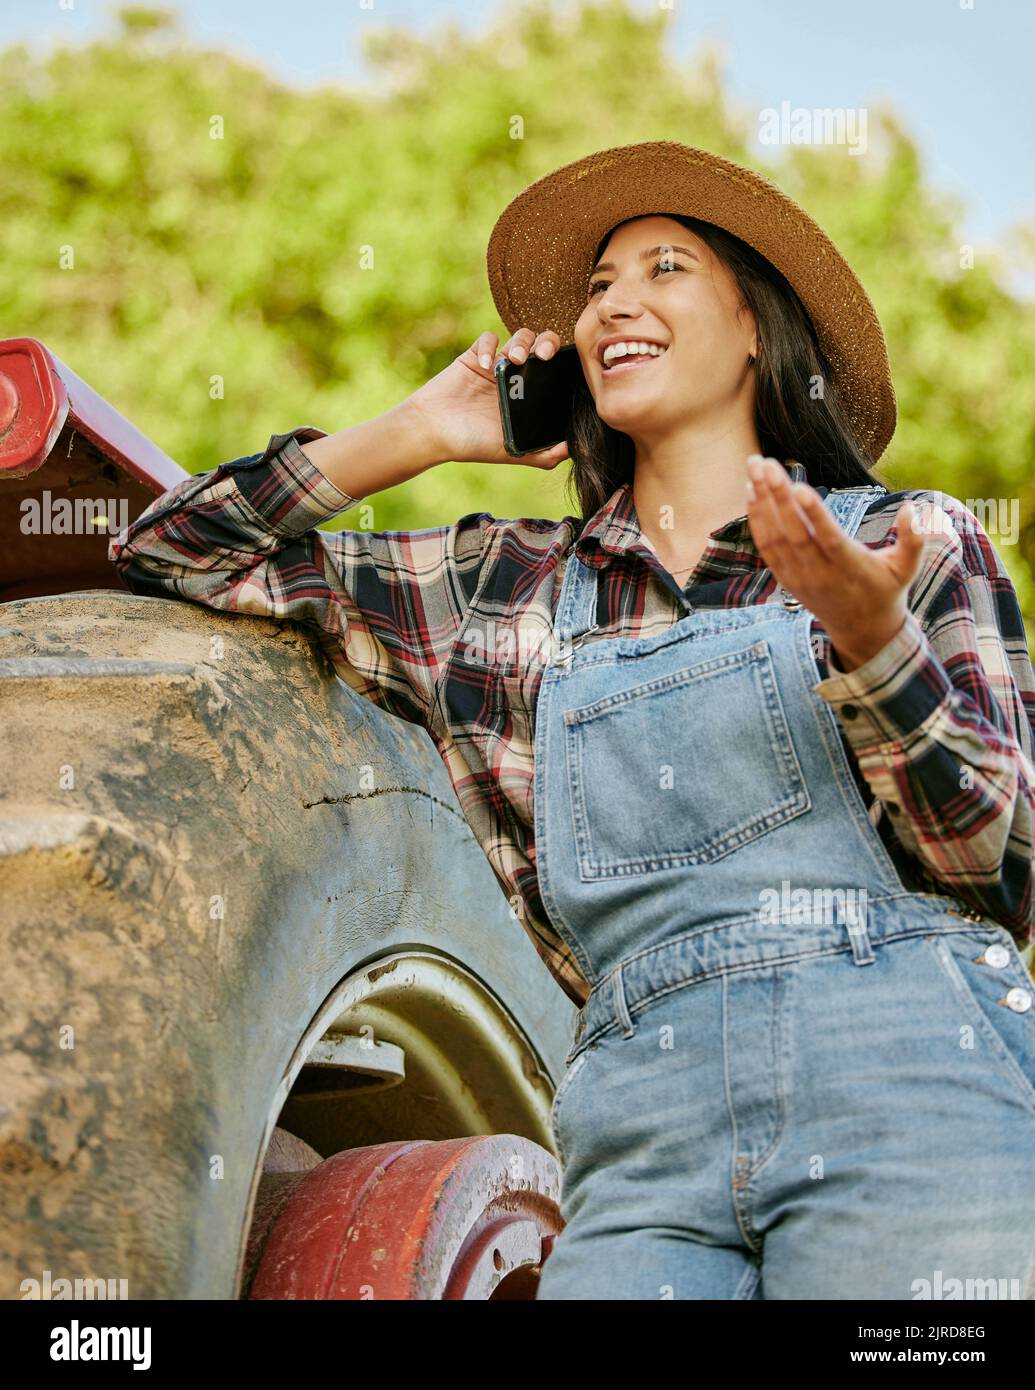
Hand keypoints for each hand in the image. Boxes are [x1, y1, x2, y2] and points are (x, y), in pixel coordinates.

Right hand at [403, 327, 570, 468]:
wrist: (434, 432)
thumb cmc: (472, 444)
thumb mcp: (513, 452)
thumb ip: (544, 455)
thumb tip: (575, 450)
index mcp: (529, 396)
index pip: (555, 371)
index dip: (563, 362)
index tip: (561, 368)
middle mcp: (517, 378)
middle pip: (542, 345)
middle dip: (547, 342)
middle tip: (543, 355)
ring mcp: (496, 366)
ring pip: (520, 336)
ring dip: (521, 342)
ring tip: (513, 358)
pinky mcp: (475, 356)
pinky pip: (488, 338)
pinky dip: (488, 346)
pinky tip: (483, 364)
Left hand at [744, 454, 927, 670]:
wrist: (861, 629)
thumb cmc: (887, 589)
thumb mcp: (907, 568)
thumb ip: (914, 539)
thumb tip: (913, 509)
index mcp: (851, 567)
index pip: (829, 539)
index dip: (814, 514)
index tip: (799, 486)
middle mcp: (820, 573)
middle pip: (794, 532)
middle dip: (778, 496)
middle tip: (767, 463)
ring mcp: (799, 576)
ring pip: (775, 537)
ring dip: (763, 501)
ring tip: (755, 466)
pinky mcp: (786, 577)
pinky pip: (767, 546)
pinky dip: (757, 519)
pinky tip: (751, 491)